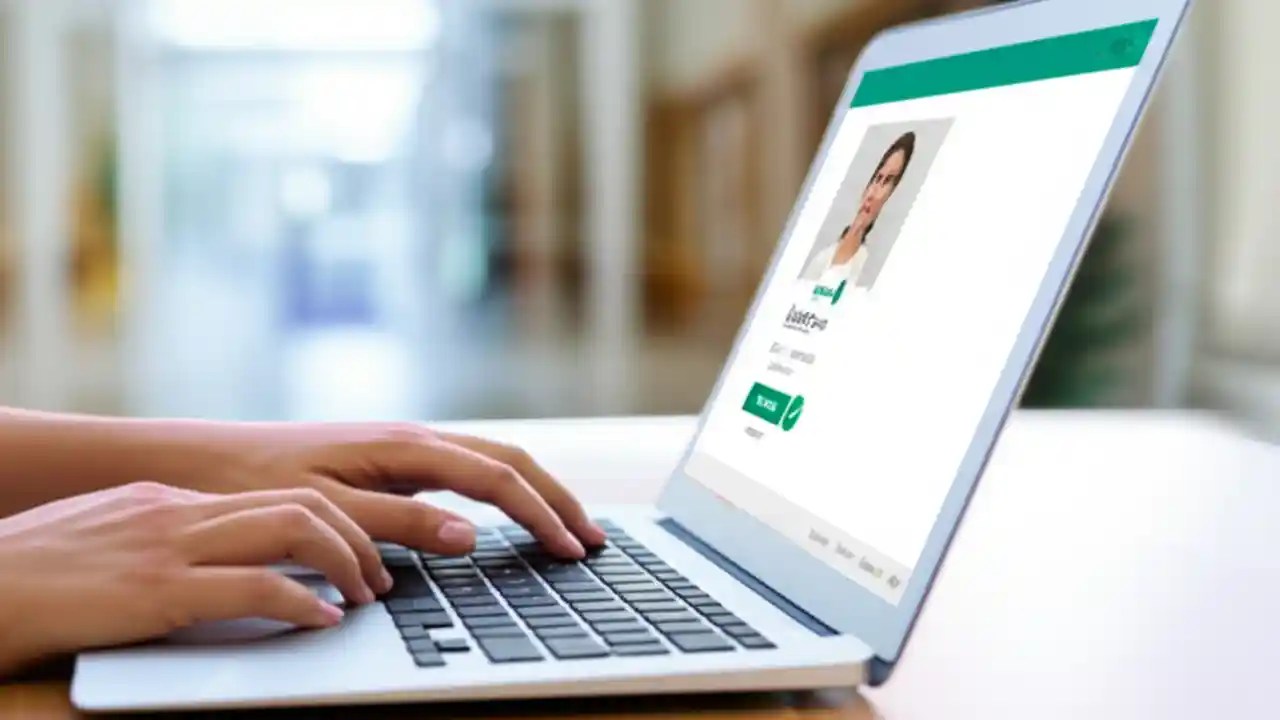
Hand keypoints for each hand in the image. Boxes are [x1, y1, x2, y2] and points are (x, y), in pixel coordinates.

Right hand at [0, 482, 380, 674]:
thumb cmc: (24, 576)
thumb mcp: (105, 542)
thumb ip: (159, 542)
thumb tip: (206, 563)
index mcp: (169, 500)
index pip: (274, 496)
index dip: (330, 524)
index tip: (355, 554)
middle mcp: (178, 511)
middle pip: (300, 502)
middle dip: (354, 538)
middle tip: (377, 578)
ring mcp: (168, 545)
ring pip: (291, 528)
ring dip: (344, 563)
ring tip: (364, 597)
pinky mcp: (155, 589)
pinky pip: (253, 586)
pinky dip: (301, 602)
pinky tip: (323, 621)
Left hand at [180, 423, 606, 558]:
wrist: (203, 461)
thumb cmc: (255, 486)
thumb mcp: (326, 510)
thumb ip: (400, 521)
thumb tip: (472, 535)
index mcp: (405, 446)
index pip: (497, 479)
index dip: (541, 515)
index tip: (572, 551)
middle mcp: (414, 438)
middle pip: (510, 460)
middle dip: (558, 498)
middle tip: (595, 539)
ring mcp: (405, 446)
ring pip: (492, 461)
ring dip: (536, 492)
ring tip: (568, 526)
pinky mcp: (393, 460)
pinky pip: (466, 471)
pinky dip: (503, 492)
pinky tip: (507, 514)